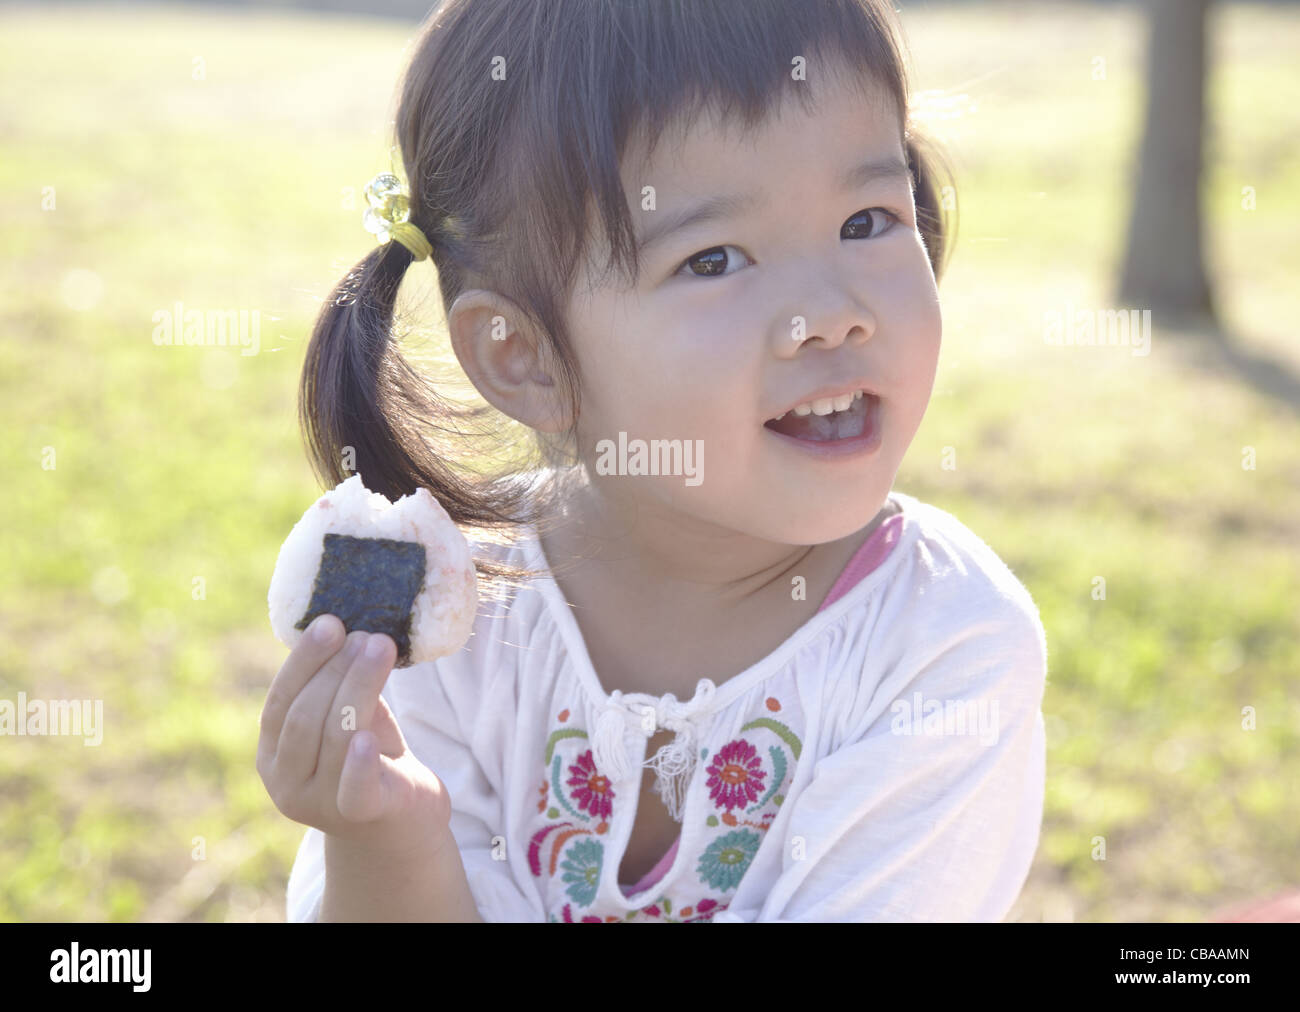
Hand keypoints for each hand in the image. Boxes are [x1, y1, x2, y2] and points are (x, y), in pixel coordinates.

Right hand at [257, 614, 452, 857]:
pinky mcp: (361, 815)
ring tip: (382, 647)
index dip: (303, 660)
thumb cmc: (371, 756)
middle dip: (336, 668)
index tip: (330, 622)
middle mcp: (286, 783)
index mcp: (273, 755)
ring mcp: (320, 804)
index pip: (280, 701)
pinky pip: (354, 787)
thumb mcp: (347, 716)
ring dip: (359, 685)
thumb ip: (338, 684)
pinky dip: (358, 761)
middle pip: (305, 716)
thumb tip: (346, 623)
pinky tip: (366, 737)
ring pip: (335, 736)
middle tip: (366, 633)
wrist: (403, 815)